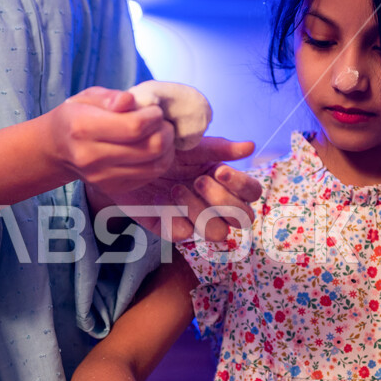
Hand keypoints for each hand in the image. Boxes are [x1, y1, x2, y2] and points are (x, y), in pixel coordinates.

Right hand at [43, 87, 175, 196]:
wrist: (57, 149)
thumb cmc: (76, 117)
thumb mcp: (87, 97)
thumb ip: (110, 97)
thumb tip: (130, 101)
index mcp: (83, 128)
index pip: (134, 127)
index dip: (153, 116)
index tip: (154, 110)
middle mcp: (91, 157)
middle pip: (149, 149)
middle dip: (165, 132)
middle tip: (162, 123)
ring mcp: (101, 177)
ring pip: (154, 166)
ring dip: (167, 149)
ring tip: (161, 135)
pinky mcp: (112, 189)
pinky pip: (148, 177)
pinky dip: (158, 162)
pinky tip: (152, 150)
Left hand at [87, 137, 262, 242]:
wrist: (128, 158)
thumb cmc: (164, 149)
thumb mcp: (191, 145)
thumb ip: (219, 147)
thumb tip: (251, 146)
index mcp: (225, 181)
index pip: (252, 193)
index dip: (240, 185)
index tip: (219, 171)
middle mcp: (216, 205)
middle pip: (243, 218)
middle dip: (221, 200)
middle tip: (197, 181)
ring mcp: (196, 220)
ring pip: (217, 232)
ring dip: (198, 211)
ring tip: (174, 190)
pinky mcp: (172, 229)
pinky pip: (183, 234)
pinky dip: (172, 218)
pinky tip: (159, 202)